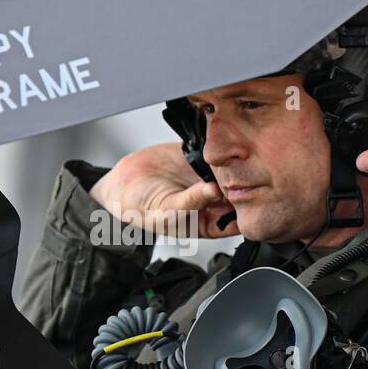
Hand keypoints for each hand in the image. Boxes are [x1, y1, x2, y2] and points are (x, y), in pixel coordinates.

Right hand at [89, 143, 238, 237]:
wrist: (122, 185)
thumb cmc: (142, 211)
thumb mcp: (168, 213)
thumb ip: (192, 202)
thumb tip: (215, 192)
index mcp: (211, 222)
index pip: (239, 218)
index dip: (245, 208)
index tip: (244, 195)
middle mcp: (214, 201)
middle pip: (241, 192)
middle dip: (243, 182)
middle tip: (239, 173)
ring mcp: (209, 178)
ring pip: (232, 170)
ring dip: (234, 162)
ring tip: (226, 159)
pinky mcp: (201, 158)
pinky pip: (217, 152)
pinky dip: (219, 147)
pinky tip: (216, 146)